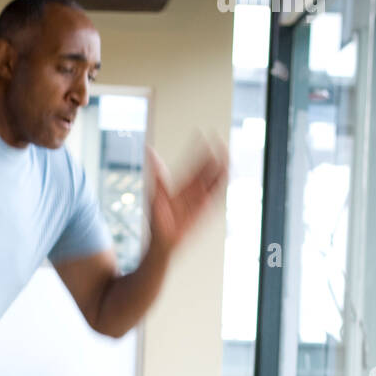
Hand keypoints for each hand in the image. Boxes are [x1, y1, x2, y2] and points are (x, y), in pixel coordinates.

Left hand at [146, 138, 227, 256]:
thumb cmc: (156, 220)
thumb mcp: (155, 191)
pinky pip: (215, 196)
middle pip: (207, 168)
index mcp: (182, 183)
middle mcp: (193, 190)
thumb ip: (156, 171)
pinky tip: (226, 173)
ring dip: (221, 167)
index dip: (200, 147)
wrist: (161, 242)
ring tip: (226, 153)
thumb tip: (149, 150)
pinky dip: (220, 185)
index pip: (195, 161)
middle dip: (215, 154)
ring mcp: (200, 200)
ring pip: (214, 180)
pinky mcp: (204, 211)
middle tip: (220, 139)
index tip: (206, 132)